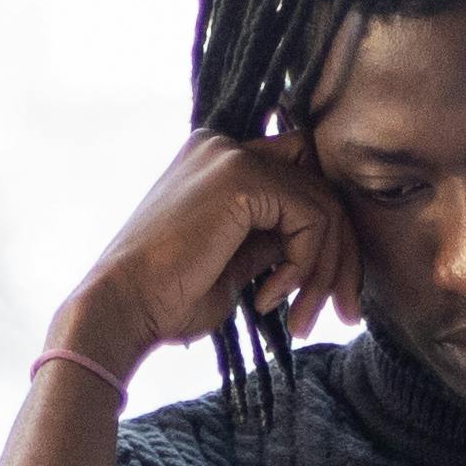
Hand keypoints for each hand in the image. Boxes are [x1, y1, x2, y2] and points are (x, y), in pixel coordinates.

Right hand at [57, 129, 366, 369]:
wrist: (121, 310)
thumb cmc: (167, 299)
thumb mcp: (237, 264)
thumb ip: (275, 239)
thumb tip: (322, 241)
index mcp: (217, 161)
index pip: (301, 177)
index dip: (326, 234)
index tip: (328, 294)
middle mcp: (225, 147)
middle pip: (321, 187)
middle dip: (342, 256)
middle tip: (344, 315)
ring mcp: (232, 156)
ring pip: (323, 205)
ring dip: (324, 272)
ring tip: (301, 319)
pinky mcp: (240, 178)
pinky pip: (311, 218)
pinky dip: (305, 266)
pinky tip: (269, 297)